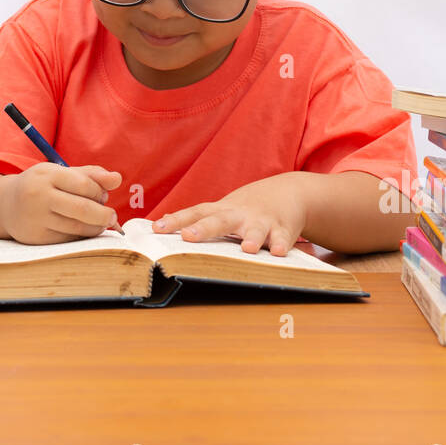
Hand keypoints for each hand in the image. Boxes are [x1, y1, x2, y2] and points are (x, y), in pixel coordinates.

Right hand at [0, 162, 121, 244]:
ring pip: (77, 227)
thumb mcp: (62, 173)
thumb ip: (91, 175)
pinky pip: (68, 239)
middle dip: (103, 215)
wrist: (6, 205)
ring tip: (100, 223)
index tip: (104, 195)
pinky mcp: (36, 238)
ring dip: (95, 227)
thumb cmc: (42, 185)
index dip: (100, 192)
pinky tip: (83, 230)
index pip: (84, 185)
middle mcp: (38, 196)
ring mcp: (36, 219)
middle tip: (111, 217)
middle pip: (82, 209)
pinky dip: (81, 236)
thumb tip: (118, 178)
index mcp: (47, 175)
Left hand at [151, 173, 307, 255]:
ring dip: (252, 238)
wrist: (288, 191)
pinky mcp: (283, 228)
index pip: (195, 213)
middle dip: (204, 229)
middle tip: (189, 236)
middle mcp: (239, 215)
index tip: (156, 229)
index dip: (175, 220)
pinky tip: (280, 253)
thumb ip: (195, 218)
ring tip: (248, 248)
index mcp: (221, 211)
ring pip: (256, 230)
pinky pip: (283, 238)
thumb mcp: (221, 209)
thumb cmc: (246, 207)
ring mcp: (262, 221)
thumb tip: (160, 222)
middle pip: (220, 221)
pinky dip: (282, 244)